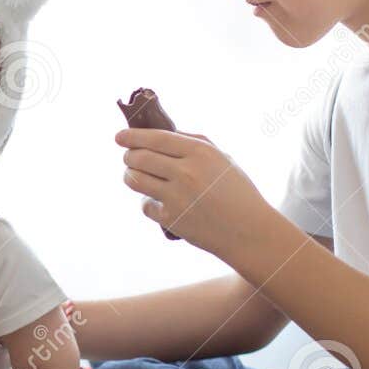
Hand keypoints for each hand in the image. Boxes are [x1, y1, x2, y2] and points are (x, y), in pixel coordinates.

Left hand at [118, 128, 276, 259]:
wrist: (248, 231)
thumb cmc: (237, 193)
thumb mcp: (222, 159)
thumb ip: (194, 144)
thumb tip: (160, 136)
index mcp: (200, 152)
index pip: (156, 138)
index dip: (133, 136)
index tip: (120, 136)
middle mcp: (186, 171)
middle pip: (139, 157)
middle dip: (129, 156)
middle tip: (128, 158)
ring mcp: (176, 195)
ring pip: (135, 179)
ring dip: (130, 176)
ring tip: (134, 175)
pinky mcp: (171, 217)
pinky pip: (145, 205)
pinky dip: (147, 203)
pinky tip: (156, 202)